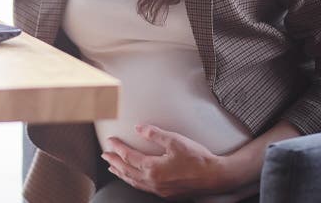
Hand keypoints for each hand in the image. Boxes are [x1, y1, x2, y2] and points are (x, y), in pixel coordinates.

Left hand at [101, 124, 227, 199]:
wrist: (215, 176)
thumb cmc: (197, 158)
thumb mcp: (175, 140)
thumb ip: (155, 133)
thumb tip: (138, 128)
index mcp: (153, 168)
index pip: (128, 156)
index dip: (117, 148)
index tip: (110, 141)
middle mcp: (153, 181)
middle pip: (127, 171)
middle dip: (114, 162)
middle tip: (105, 155)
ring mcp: (159, 189)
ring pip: (133, 181)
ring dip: (121, 173)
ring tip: (113, 167)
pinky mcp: (165, 193)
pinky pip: (143, 187)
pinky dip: (133, 181)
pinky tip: (133, 177)